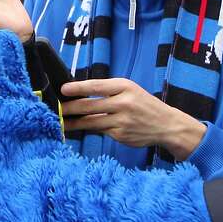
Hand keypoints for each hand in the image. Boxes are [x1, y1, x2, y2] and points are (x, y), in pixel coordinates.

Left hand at [60, 77, 206, 158]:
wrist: (166, 125)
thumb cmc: (144, 105)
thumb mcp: (130, 90)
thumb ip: (109, 91)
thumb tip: (80, 93)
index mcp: (125, 87)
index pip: (96, 86)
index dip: (77, 88)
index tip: (63, 90)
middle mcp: (123, 103)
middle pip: (89, 105)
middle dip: (70, 108)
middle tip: (56, 109)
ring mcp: (122, 121)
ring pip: (91, 122)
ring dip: (74, 122)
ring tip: (62, 122)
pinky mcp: (120, 135)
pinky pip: (100, 131)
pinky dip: (89, 129)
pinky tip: (80, 128)